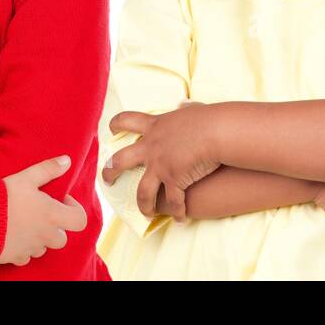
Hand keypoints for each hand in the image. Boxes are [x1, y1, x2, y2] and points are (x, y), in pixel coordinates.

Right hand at [0, 156, 88, 265]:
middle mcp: (45, 235)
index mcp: (51, 215)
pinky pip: (26, 256)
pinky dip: (23, 248)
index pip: (80, 220)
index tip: (60, 200)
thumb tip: (67, 161)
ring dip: (39, 237)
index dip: (74, 209)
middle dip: (54, 227)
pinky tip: (12, 235)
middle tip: (39, 213)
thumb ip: (48, 169)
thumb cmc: (2, 197)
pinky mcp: (16, 257)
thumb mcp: (26, 177)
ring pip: (43, 247)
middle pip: (62, 238)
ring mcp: (31, 248)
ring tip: (24, 222)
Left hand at [102, 100, 219, 223]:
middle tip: (107, 180)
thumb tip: (184, 105)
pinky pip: (173, 203)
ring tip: (146, 213)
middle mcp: (151, 148)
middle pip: (120, 161)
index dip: (115, 124)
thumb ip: (184, 109)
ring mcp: (160, 166)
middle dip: (109, 172)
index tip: (110, 129)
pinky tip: (180, 219)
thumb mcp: (192, 109)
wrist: (217, 132)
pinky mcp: (174, 181)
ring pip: (142, 192)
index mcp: (154, 126)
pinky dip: (178, 212)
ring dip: (143, 205)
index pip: (126, 120)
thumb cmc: (209, 118)